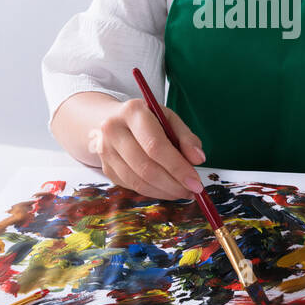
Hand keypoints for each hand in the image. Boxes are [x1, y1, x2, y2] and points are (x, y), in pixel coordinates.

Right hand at [90, 98, 206, 200]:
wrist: (110, 120)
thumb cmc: (146, 120)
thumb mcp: (168, 119)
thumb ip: (186, 137)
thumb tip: (198, 159)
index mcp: (132, 112)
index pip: (155, 146)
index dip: (177, 167)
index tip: (195, 182)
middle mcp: (114, 131)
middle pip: (146, 167)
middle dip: (174, 184)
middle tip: (192, 191)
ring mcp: (106, 151)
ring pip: (138, 182)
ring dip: (165, 192)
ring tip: (182, 191)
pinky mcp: (106, 169)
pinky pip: (133, 187)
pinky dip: (154, 192)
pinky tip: (167, 189)